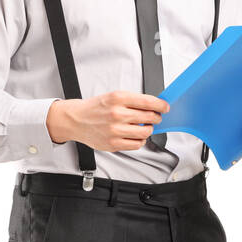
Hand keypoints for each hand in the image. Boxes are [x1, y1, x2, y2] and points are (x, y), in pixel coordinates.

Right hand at [46, 91, 168, 150]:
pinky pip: (136, 145)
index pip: (148, 102)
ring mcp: (115, 130)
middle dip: (156, 118)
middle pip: (149, 117)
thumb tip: (154, 106)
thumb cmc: (95, 108)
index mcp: (118, 98)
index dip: (161, 105)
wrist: (77, 120)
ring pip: (145, 132)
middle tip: (155, 118)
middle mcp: (117, 114)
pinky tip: (135, 136)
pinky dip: (140, 141)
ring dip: (148, 130)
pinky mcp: (113, 144)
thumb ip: (133, 101)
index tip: (165, 107)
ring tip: (143, 127)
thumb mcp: (114, 96)